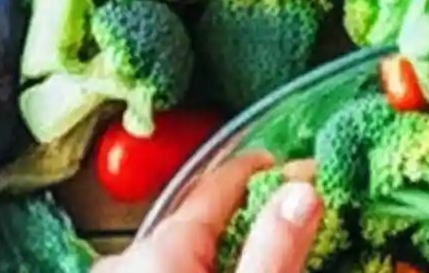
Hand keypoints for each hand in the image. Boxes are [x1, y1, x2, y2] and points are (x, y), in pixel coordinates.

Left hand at [93, 151, 323, 272]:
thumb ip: (274, 249)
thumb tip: (302, 191)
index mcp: (159, 249)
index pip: (217, 184)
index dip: (260, 168)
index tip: (293, 166)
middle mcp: (126, 261)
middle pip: (196, 215)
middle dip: (241, 210)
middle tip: (286, 211)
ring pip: (177, 247)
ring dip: (217, 244)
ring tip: (258, 249)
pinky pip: (160, 268)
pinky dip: (192, 263)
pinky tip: (217, 267)